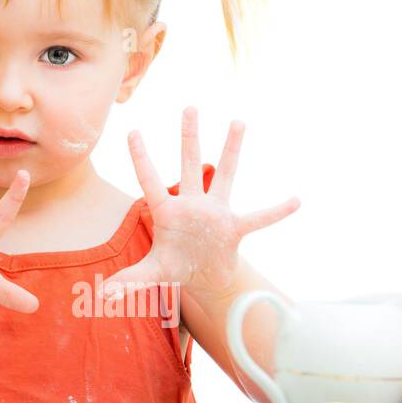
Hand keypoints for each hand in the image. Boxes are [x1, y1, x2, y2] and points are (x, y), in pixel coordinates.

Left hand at [103, 108, 299, 301]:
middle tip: (189, 107)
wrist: (204, 278)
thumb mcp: (152, 274)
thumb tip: (106, 295)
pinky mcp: (235, 227)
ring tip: (238, 121)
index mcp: (167, 212)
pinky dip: (277, 211)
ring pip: (225, 175)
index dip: (140, 157)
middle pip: (189, 164)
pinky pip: (259, 218)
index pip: (149, 180)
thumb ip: (130, 281)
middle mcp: (192, 204)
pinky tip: (295, 200)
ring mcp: (215, 213)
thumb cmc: (175, 267)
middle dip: (189, 136)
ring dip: (231, 150)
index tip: (131, 131)